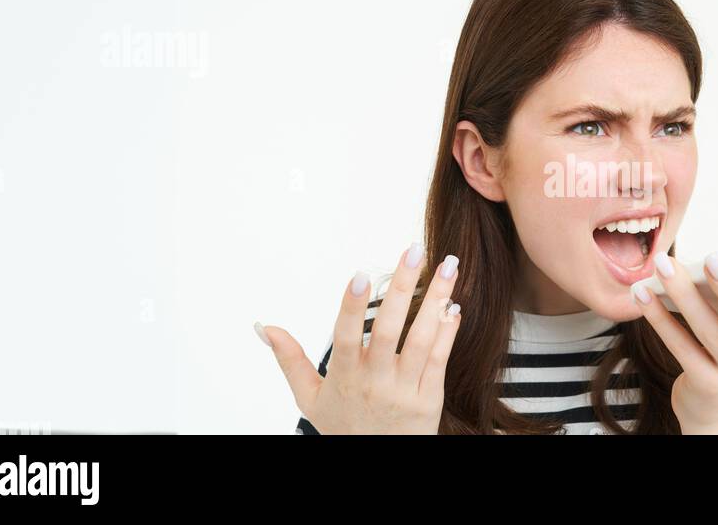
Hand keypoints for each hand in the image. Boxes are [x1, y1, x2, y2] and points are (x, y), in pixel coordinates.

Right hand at [255, 243, 462, 433]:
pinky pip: (440, 360)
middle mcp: (375, 383)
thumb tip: (264, 327)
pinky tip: (453, 304)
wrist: (376, 467)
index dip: (351, 307)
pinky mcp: (430, 400)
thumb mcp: (309, 398)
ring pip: (423, 340)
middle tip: (413, 250)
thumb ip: (289, 360)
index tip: (359, 275)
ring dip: (437, 300)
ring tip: (449, 266)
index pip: (346, 338)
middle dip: (403, 287)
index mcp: (344, 377)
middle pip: (390, 330)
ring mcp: (405, 391)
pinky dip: (448, 331)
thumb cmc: (344, 428)